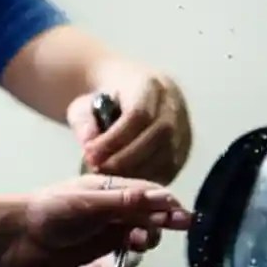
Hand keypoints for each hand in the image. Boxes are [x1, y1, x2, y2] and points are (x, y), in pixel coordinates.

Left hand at [0, 175, 189, 266]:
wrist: (9, 244)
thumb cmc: (42, 213)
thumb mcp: (84, 201)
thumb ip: (123, 201)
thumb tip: (163, 197)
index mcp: (110, 196)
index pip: (150, 198)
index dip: (167, 207)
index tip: (179, 217)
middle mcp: (113, 221)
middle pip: (150, 226)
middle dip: (156, 229)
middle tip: (149, 234)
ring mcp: (105, 248)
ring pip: (137, 254)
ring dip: (137, 252)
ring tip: (130, 246)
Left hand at [67, 75, 191, 183]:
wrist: (123, 93)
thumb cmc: (100, 101)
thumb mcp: (83, 105)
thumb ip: (83, 123)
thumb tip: (90, 146)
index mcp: (147, 84)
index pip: (139, 113)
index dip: (115, 138)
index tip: (90, 154)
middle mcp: (172, 103)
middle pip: (160, 134)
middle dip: (126, 158)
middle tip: (98, 170)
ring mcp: (183, 125)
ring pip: (170, 153)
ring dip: (138, 171)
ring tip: (109, 178)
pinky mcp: (184, 147)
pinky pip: (172, 167)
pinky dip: (148, 179)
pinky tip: (125, 183)